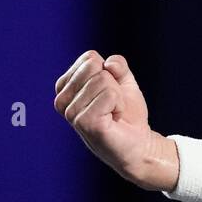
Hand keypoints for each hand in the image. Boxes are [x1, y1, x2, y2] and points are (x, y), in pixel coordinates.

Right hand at [53, 51, 177, 189]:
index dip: (109, 72)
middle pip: (95, 67)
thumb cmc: (127, 114)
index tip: (110, 93)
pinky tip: (114, 119)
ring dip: (118, 97)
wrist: (139, 143)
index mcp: (66, 87)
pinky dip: (119, 105)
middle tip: (113, 104)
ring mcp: (71, 113)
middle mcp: (62, 100)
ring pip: (103, 80)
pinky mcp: (84, 122)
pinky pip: (109, 95)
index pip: (89, 58)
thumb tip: (109, 63)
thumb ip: (117, 65)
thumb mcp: (123, 82)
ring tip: (113, 113)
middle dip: (113, 84)